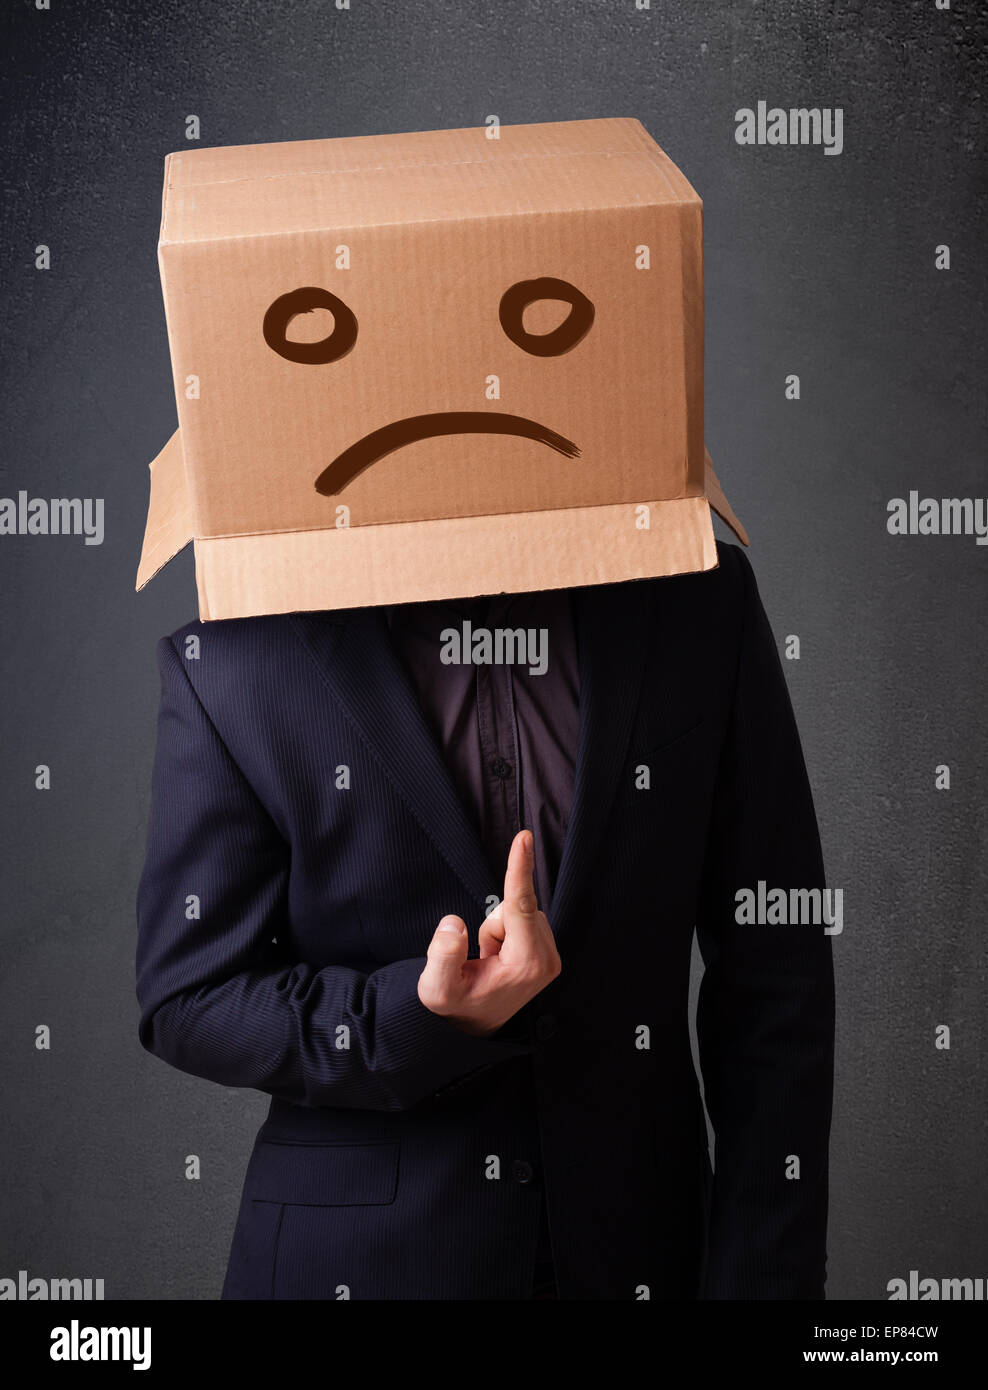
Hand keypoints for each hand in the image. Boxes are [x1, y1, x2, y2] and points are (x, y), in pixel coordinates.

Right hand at [417, 829, 560, 1036]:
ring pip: (520, 911)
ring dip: (498, 929)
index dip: (519, 869)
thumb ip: (443, 955)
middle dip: (492, 923)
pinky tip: (499, 959)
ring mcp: (551, 957)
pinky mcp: (548, 952)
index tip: (524, 838)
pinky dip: (506, 932)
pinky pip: (524, 919)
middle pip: (517, 906)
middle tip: (480, 959)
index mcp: (525, 964)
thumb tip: (454, 923)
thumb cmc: (455, 1006)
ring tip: (488, 962)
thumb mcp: (436, 988)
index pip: (520, 905)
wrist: (473, 1027)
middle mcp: (547, 959)